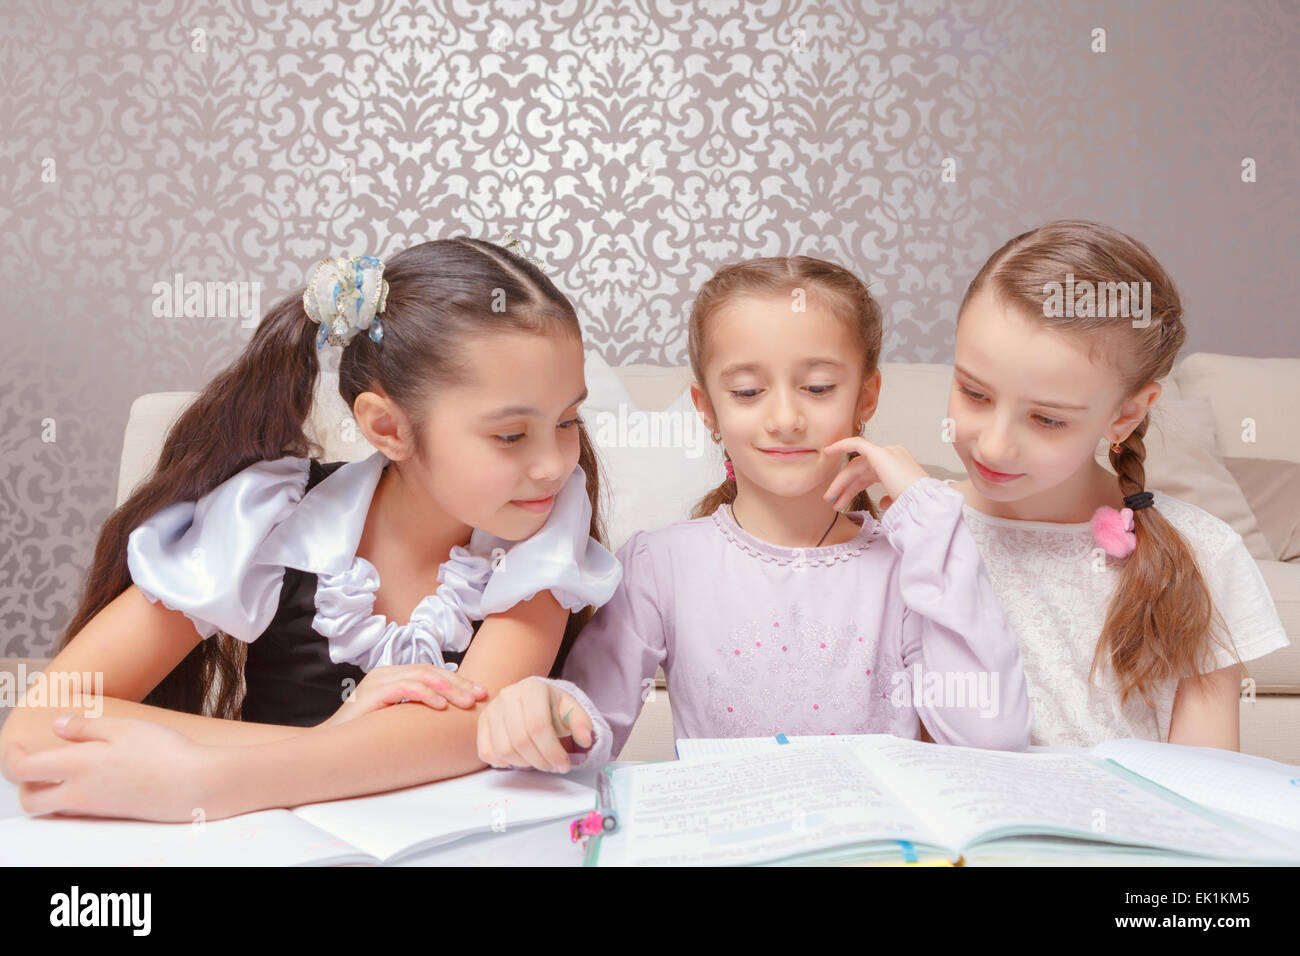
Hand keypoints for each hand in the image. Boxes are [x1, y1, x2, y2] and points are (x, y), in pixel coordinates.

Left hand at [1, 715, 224, 821]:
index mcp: (77, 766)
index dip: (10, 755)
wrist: (195, 785)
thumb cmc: (163, 752)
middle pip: (30, 800)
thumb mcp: (123, 728)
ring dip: (44, 791)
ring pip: (50, 808)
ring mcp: (95, 807)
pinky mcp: (112, 813)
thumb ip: (85, 727)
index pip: (22, 769)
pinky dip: (67, 797)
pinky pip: (74, 811)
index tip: (12, 742)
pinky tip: (89, 778)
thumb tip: (58, 726)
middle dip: (22, 782)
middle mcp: (79, 793)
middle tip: (31, 760)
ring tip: (60, 767)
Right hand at [322, 663, 487, 728]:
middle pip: (431, 670)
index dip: (458, 681)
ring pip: (422, 675)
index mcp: (393, 675)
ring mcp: (378, 681)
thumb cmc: (366, 735)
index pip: (432, 671)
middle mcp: (386, 673)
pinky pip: (404, 687)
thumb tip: (450, 711)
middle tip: (480, 696)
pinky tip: (440, 705)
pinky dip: (425, 694)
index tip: (480, 694)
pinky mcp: (372, 693)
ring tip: (466, 702)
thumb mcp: (397, 716)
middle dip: (459, 683)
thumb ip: (416, 707)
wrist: (330, 747)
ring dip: (448, 688)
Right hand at [477, 679, 592, 773]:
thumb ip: (581, 722)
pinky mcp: (481, 724)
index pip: (538, 725)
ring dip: (525, 764)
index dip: (552, 750)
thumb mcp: (570, 709)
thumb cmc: (551, 707)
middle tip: (554, 767)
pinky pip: (488, 753)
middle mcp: (507, 696)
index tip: (564, 764)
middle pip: (520, 739)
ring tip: (539, 762)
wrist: (530, 701)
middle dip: (541, 761)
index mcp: (532, 688)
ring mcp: (491, 710)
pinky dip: (504, 763)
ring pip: (504, 749)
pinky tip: (520, 758)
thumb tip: (585, 739)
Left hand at [821, 438, 929, 512]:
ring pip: (856, 466)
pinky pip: (856, 444)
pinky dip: (842, 446)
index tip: (840, 500)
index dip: (853, 488)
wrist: (923, 502)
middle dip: (845, 487)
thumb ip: (890, 498)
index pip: (868, 475)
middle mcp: (892, 457)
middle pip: (860, 471)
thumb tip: (882, 502)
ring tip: (829, 498)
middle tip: (831, 501)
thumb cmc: (916, 505)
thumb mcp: (900, 502)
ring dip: (840, 481)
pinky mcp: (880, 453)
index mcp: (897, 468)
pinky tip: (828, 451)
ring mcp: (887, 453)